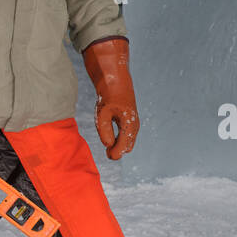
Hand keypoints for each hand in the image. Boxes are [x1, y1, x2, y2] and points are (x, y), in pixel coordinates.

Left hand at [82, 37, 138, 159]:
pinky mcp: (129, 122)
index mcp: (129, 124)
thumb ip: (104, 130)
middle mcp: (134, 126)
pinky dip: (119, 140)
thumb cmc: (108, 96)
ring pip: (128, 142)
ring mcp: (133, 124)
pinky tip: (110, 139)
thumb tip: (107, 145)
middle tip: (106, 152)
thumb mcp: (102, 113)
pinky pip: (126, 137)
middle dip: (117, 151)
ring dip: (118, 146)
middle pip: (128, 147)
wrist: (115, 81)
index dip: (115, 154)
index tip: (106, 154)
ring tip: (107, 147)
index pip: (124, 147)